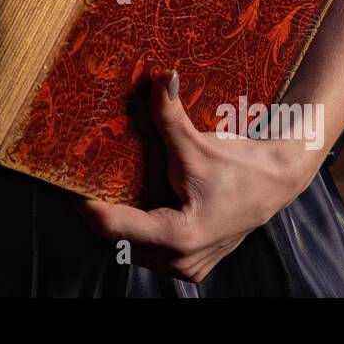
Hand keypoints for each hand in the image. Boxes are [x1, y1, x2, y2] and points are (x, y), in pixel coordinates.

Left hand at [76, 69, 322, 282]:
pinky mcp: (188, 264)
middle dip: (102, 207)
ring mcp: (184, 267)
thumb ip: (170, 116)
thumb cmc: (241, 166)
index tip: (68, 183)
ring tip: (105, 186)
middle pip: (119, 236)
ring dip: (120, 218)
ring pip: (132, 244)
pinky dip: (139, 225)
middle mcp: (179, 260)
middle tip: (83, 176)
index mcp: (178, 236)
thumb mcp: (199, 144)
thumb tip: (158, 76)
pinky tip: (135, 200)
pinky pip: (149, 248)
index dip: (86, 205)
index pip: (114, 226)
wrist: (276, 182)